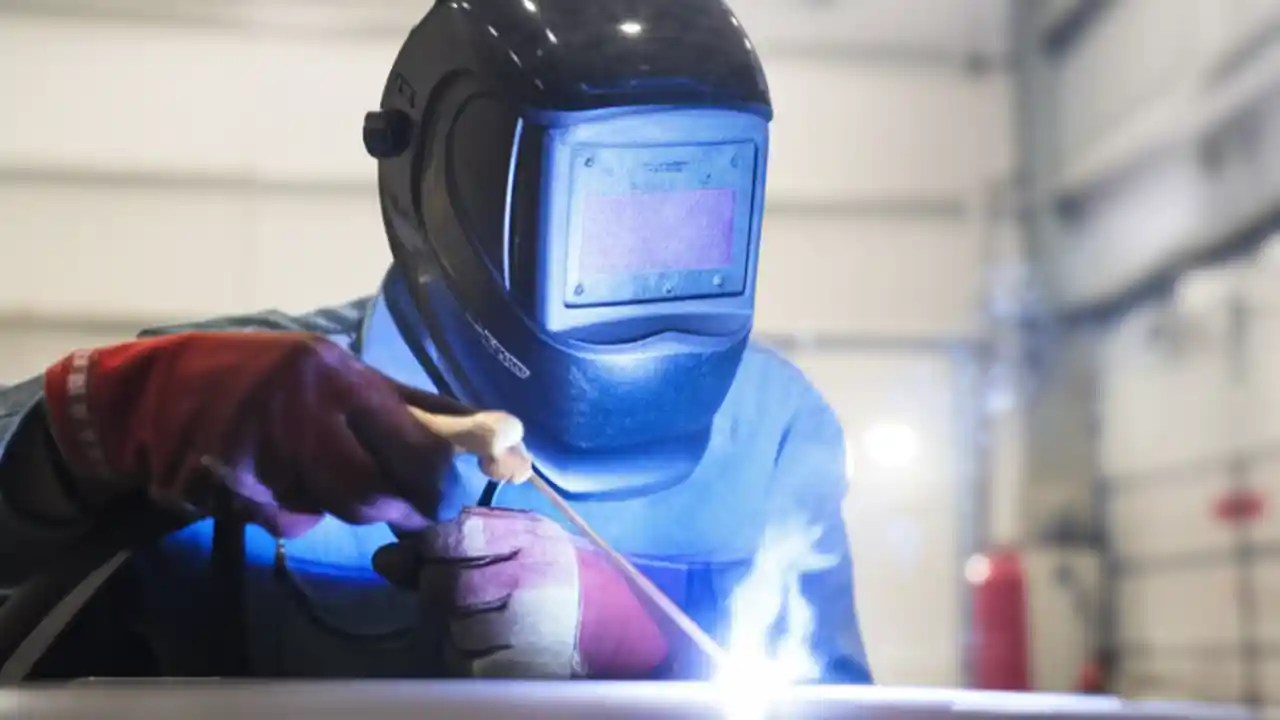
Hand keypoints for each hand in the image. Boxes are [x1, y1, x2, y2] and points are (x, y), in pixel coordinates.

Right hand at [42, 332, 510, 537]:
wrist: (159, 391)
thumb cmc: (269, 376)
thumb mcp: (343, 371)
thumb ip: (417, 406)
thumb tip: (501, 432)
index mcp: (341, 377)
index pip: (419, 444)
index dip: (446, 480)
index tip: (455, 491)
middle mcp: (303, 413)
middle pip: (376, 492)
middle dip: (400, 506)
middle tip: (403, 502)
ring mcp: (261, 454)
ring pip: (337, 510)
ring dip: (347, 503)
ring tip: (323, 468)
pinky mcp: (229, 489)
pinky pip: (290, 520)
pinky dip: (297, 512)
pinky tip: (276, 480)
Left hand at [373, 507, 668, 677]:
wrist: (618, 627)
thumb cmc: (562, 573)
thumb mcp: (525, 537)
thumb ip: (461, 537)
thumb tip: (387, 557)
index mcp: (530, 539)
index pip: (455, 536)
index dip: (432, 548)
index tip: (436, 555)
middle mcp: (527, 582)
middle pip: (443, 586)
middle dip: (438, 589)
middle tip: (461, 591)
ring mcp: (524, 630)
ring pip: (449, 628)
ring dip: (452, 626)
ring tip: (482, 618)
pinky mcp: (519, 670)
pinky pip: (463, 665)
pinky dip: (464, 657)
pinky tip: (488, 646)